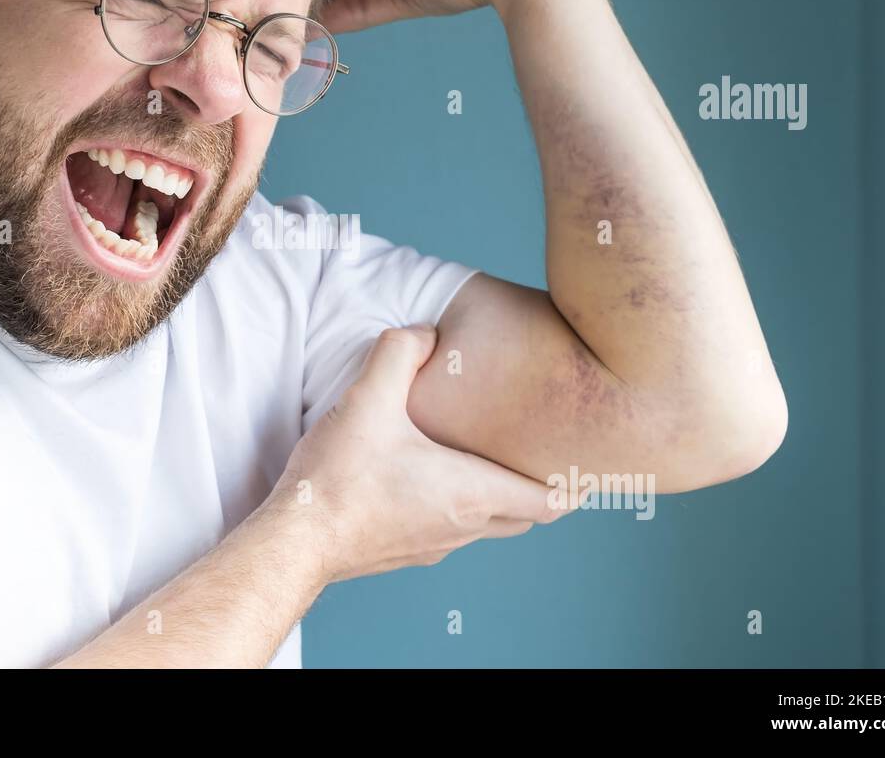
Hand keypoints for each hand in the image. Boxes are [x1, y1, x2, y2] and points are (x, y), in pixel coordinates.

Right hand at [270, 324, 575, 583]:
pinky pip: (451, 532)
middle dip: (541, 489)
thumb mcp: (368, 400)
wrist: (296, 541)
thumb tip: (426, 331)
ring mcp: (434, 545)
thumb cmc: (338, 479)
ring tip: (492, 464)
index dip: (575, 482)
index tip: (587, 463)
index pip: (551, 500)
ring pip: (489, 526)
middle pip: (526, 516)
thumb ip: (401, 353)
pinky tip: (432, 482)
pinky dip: (462, 511)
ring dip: (499, 500)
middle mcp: (462, 526)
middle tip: (545, 456)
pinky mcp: (405, 553)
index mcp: (470, 492)